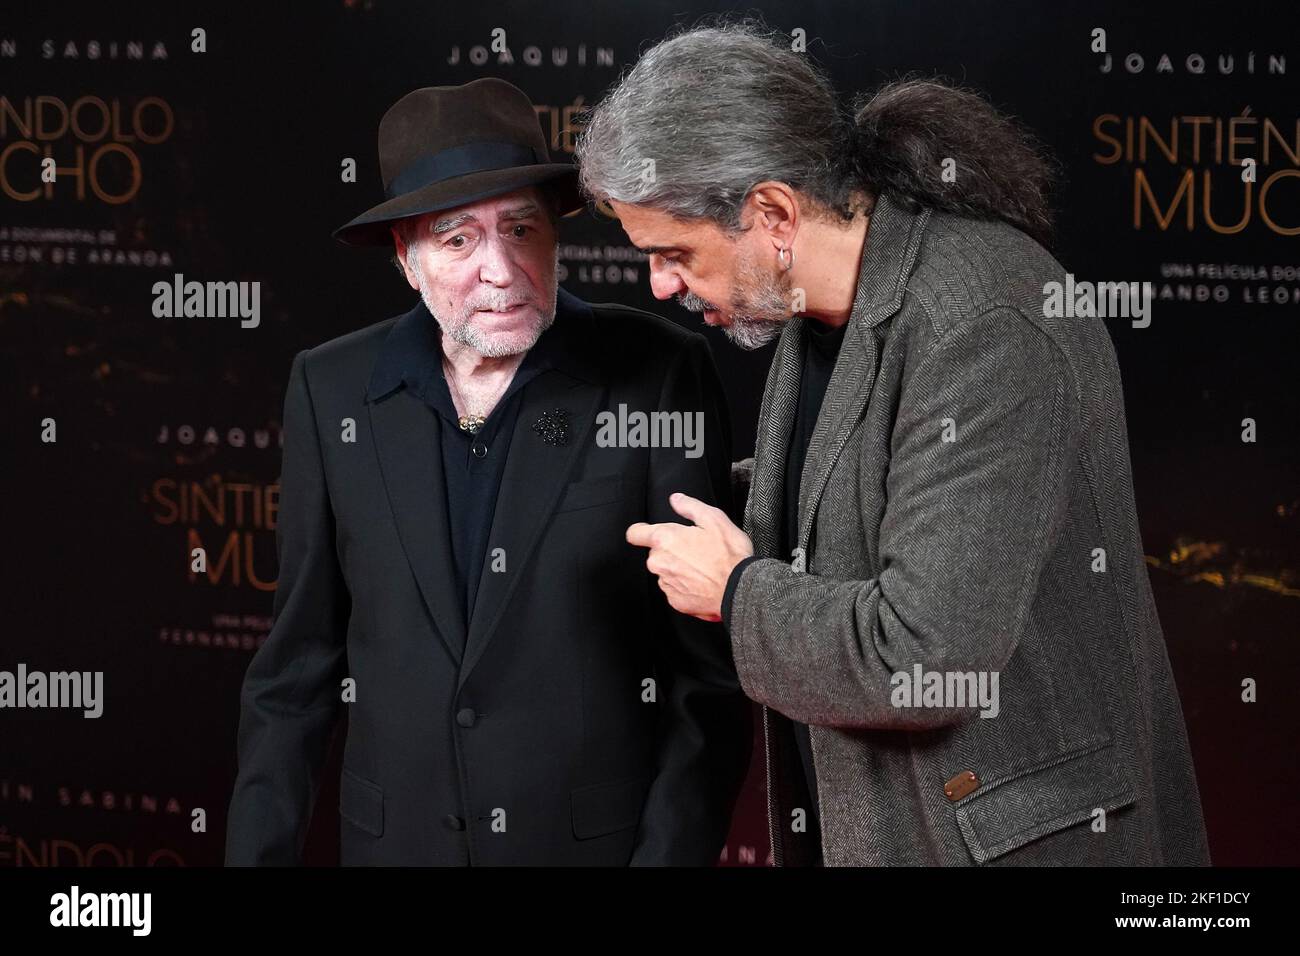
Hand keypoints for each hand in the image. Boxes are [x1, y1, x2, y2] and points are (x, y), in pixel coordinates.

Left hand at [626, 492, 754, 621]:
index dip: (641, 531)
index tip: (646, 532)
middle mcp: (659, 562)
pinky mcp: (675, 600)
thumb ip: (690, 506)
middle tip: (694, 549)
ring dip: (678, 568)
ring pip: (665, 571)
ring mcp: (666, 583)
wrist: (739, 589)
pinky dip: (685, 584)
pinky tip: (702, 581)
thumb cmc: (729, 556)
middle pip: (655, 552)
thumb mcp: (714, 520)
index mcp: (665, 539)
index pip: (635, 533)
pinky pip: (674, 588)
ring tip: (701, 566)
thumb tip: (676, 500)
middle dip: (670, 550)